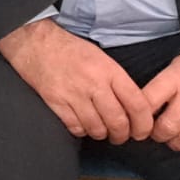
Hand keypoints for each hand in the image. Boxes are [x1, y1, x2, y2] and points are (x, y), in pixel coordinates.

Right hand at [0, 17, 153, 142]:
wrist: (35, 42)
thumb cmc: (70, 50)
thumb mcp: (101, 58)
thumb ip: (117, 81)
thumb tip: (133, 107)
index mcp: (109, 70)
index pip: (137, 104)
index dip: (144, 123)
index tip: (142, 131)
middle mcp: (93, 83)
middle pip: (118, 121)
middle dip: (123, 135)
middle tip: (122, 136)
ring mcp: (73, 94)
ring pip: (97, 128)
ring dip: (102, 134)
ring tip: (102, 131)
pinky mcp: (55, 101)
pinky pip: (75, 127)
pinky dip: (82, 131)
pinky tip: (82, 125)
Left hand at [142, 47, 179, 154]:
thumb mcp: (178, 65)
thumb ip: (162, 85)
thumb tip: (142, 106)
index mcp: (177, 78)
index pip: (148, 101)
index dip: (138, 116)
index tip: (137, 121)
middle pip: (167, 126)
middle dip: (157, 135)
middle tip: (158, 133)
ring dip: (177, 143)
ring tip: (175, 138)